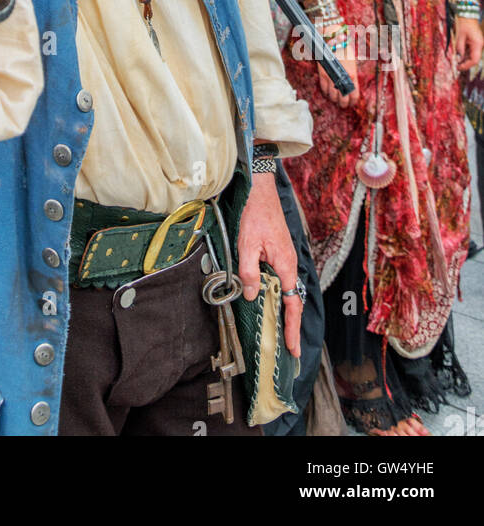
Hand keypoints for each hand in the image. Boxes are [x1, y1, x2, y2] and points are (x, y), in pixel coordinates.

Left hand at [238, 171, 301, 358]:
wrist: (261, 192)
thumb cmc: (256, 215)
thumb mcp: (247, 245)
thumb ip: (249, 272)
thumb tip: (252, 296)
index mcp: (286, 266)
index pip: (292, 304)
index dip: (292, 327)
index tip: (292, 347)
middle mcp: (289, 265)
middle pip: (292, 301)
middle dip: (290, 325)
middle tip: (287, 348)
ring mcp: (285, 260)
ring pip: (285, 290)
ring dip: (283, 311)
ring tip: (279, 332)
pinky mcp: (278, 254)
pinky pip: (280, 280)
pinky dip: (277, 295)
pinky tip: (268, 301)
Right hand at [317, 39, 359, 108]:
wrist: (333, 41)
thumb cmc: (345, 50)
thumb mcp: (352, 64)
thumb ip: (351, 76)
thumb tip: (351, 85)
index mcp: (353, 76)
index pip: (354, 95)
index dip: (353, 102)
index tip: (352, 103)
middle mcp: (343, 79)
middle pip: (343, 98)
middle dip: (343, 104)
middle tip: (343, 105)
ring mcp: (332, 77)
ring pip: (332, 95)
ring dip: (334, 99)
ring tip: (335, 100)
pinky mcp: (323, 74)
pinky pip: (324, 88)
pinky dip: (326, 92)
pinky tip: (328, 92)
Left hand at [455, 17, 482, 72]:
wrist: (468, 16)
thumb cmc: (464, 25)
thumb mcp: (460, 36)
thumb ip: (460, 48)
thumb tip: (458, 58)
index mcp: (477, 44)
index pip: (474, 60)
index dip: (467, 65)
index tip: (459, 67)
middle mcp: (479, 46)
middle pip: (474, 59)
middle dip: (466, 64)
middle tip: (457, 67)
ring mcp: (478, 45)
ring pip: (472, 56)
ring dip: (465, 60)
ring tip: (456, 63)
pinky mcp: (475, 43)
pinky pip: (471, 52)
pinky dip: (465, 55)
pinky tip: (459, 57)